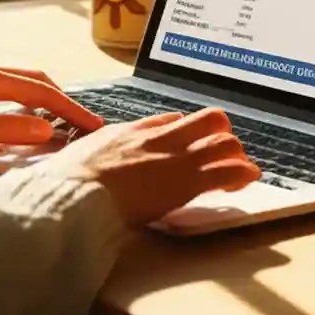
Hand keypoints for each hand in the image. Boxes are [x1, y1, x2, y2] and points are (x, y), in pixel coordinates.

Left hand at [0, 65, 102, 150]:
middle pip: (37, 80)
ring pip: (21, 82)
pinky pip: (5, 89)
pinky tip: (23, 117)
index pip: (43, 93)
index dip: (72, 111)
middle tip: (87, 126)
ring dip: (46, 99)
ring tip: (64, 123)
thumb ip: (4, 132)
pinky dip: (26, 100)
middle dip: (65, 101)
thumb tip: (47, 132)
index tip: (96, 128)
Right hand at [43, 108, 261, 224]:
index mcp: (130, 132)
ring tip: (241, 169)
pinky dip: (242, 173)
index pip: (168, 122)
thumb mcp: (76, 157)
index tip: (189, 143)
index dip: (183, 132)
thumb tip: (85, 155)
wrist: (74, 194)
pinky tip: (248, 179)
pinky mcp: (187, 180)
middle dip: (219, 134)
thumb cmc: (65, 184)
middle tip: (221, 152)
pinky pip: (226, 170)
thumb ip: (90, 153)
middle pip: (206, 120)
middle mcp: (157, 138)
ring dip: (235, 155)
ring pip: (223, 141)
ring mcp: (174, 157)